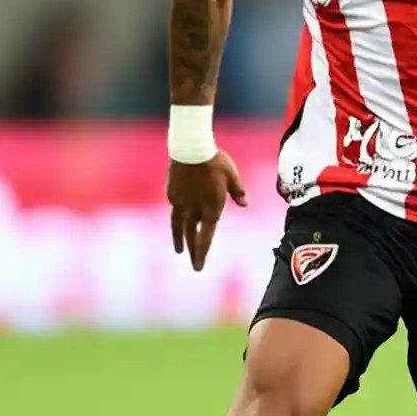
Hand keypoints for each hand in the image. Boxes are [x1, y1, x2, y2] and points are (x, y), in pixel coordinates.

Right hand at [168, 151, 248, 271]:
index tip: (199, 264)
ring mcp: (181, 203)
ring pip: (179, 227)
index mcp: (211, 209)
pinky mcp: (172, 195)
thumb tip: (244, 204)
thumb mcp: (232, 175)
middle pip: (192, 237)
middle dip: (193, 253)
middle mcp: (194, 210)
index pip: (206, 237)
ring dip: (180, 240)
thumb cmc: (215, 161)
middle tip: (195, 266)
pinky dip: (176, 219)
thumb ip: (238, 192)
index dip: (203, 252)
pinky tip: (177, 222)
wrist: (190, 148)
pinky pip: (175, 211)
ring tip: (179, 251)